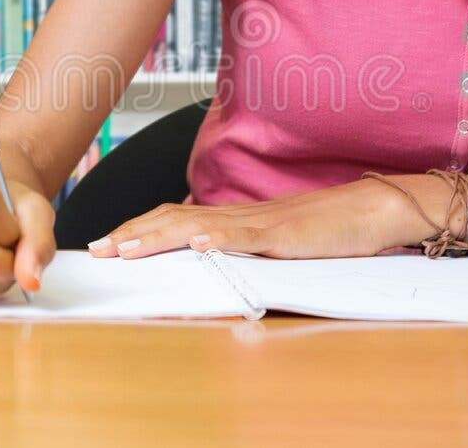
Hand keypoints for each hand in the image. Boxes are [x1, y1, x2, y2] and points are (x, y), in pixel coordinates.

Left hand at [87, 176, 444, 259]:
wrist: (370, 210)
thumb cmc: (325, 230)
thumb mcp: (272, 242)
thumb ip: (241, 247)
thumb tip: (205, 257)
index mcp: (234, 218)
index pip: (176, 218)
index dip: (139, 229)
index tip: (107, 244)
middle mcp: (238, 215)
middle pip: (174, 218)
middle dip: (132, 233)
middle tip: (97, 250)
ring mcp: (259, 223)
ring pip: (198, 225)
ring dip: (158, 236)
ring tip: (127, 249)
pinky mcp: (283, 234)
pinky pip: (245, 236)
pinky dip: (218, 240)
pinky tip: (196, 245)